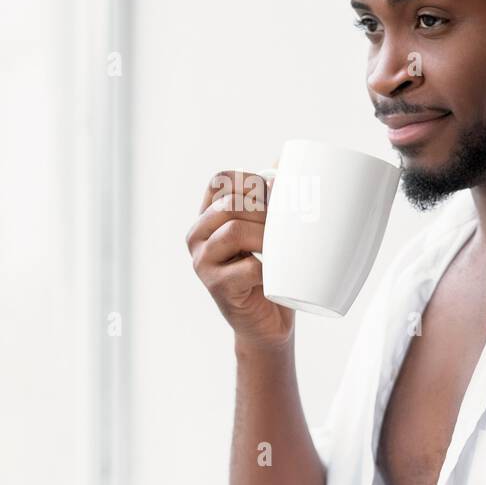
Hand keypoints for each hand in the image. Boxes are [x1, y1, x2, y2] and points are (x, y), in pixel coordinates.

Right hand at [186, 169, 294, 349]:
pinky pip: (248, 267)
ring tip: (284, 248)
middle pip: (230, 203)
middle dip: (265, 209)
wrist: (266, 326)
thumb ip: (272, 198)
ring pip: (234, 230)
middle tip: (288, 224)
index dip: (250, 180)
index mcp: (207, 215)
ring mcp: (202, 262)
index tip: (276, 194)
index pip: (220, 179)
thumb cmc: (272, 273)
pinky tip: (278, 272)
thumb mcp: (270, 230)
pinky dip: (270, 267)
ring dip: (267, 236)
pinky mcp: (216, 287)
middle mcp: (197, 235)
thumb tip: (286, 158)